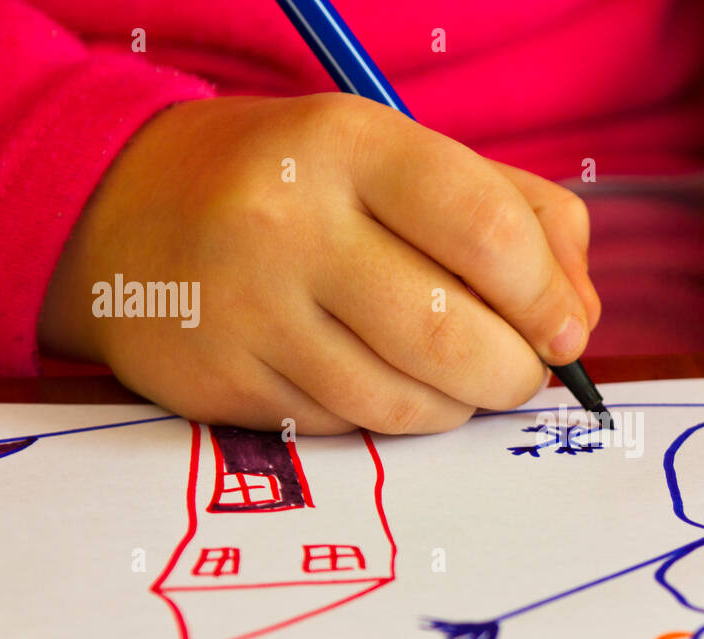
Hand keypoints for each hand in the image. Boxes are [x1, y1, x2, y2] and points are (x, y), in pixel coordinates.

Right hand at [39, 94, 599, 432]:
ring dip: (457, 406)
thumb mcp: (403, 159)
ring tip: (458, 379)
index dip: (547, 297)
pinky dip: (390, 418)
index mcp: (351, 146)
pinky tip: (381, 380)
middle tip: (522, 373)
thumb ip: (518, 216)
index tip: (566, 332)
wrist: (124, 212)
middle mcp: (289, 225)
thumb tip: (578, 319)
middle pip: (451, 336)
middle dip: (514, 374)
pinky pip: (347, 427)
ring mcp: (248, 310)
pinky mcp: (221, 382)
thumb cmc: (301, 186)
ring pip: (403, 400)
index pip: (487, 230)